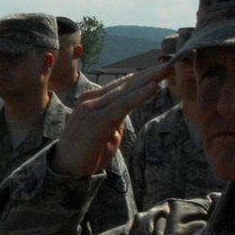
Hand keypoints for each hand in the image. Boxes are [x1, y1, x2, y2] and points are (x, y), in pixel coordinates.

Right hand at [53, 63, 172, 176]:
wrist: (65, 169)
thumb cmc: (86, 153)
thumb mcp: (106, 131)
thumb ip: (117, 118)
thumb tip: (128, 109)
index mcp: (93, 100)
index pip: (121, 85)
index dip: (142, 77)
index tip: (160, 70)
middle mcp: (91, 99)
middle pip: (126, 83)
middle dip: (149, 73)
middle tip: (169, 64)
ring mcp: (93, 108)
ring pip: (126, 90)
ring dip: (148, 79)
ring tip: (166, 70)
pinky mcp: (97, 120)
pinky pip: (123, 104)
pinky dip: (140, 95)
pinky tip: (154, 86)